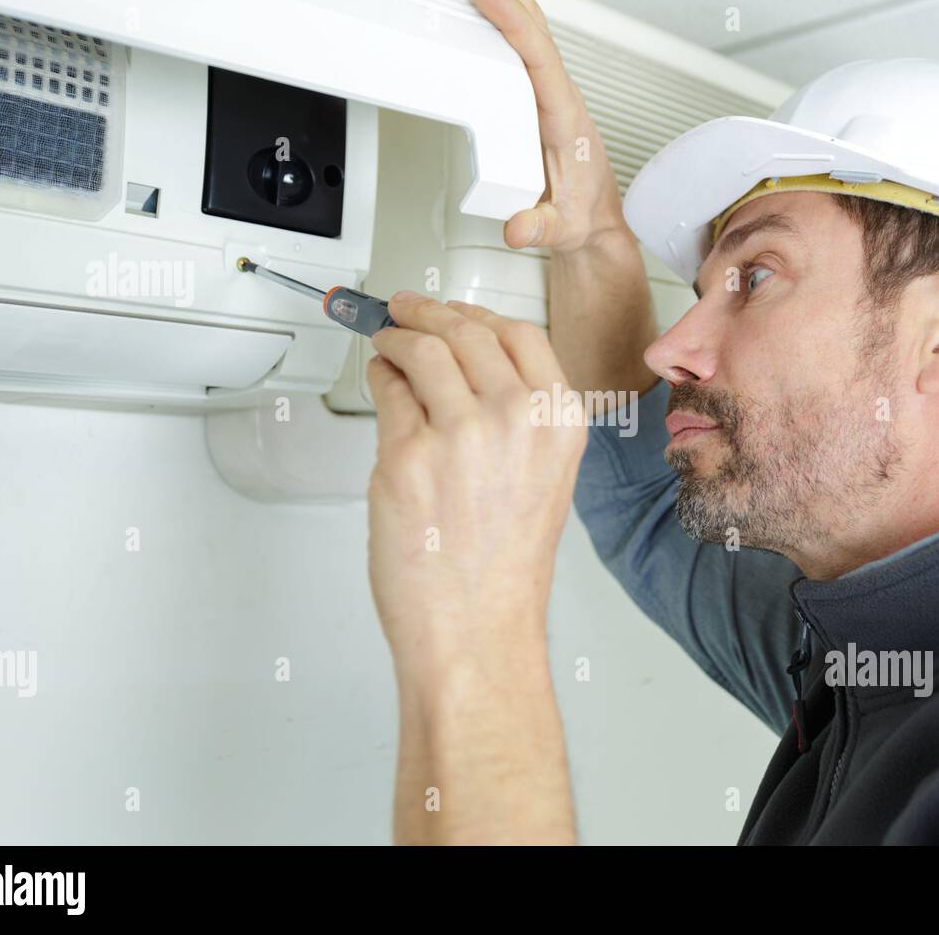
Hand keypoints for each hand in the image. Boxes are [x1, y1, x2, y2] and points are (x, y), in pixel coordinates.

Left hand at [365, 293, 586, 676]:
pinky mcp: (405, 455)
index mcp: (560, 422)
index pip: (519, 333)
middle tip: (403, 309)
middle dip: (426, 311)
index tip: (453, 309)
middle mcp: (517, 418)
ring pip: (420, 350)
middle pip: (465, 329)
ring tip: (384, 338)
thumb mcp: (541, 477)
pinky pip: (387, 392)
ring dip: (395, 335)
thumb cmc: (503, 568)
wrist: (476, 629)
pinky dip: (378, 377)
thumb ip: (514, 416)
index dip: (477, 313)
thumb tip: (459, 365)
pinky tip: (378, 381)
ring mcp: (460, 434)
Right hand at [471, 0, 627, 251]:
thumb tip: (518, 228)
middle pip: (537, 34)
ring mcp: (552, 97)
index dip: (514, 25)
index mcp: (566, 121)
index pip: (539, 60)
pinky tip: (492, 9)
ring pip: (533, 37)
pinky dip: (509, 23)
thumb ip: (539, 229)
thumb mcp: (561, 230)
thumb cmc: (581, 218)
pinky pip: (527, 52)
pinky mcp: (542, 99)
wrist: (596, 222)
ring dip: (510, 3)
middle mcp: (562, 101)